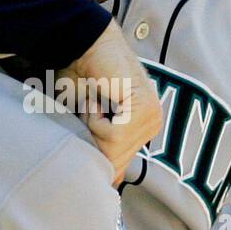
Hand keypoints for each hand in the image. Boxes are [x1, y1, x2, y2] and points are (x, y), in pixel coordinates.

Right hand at [69, 20, 162, 182]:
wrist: (82, 44)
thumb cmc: (78, 79)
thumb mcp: (84, 122)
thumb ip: (95, 147)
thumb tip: (104, 184)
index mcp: (142, 127)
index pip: (120, 165)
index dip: (98, 157)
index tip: (87, 136)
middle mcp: (152, 123)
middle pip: (115, 162)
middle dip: (92, 141)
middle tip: (89, 110)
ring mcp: (152, 116)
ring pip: (112, 150)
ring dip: (91, 127)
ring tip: (93, 101)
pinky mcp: (144, 108)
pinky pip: (113, 135)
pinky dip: (95, 119)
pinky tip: (99, 97)